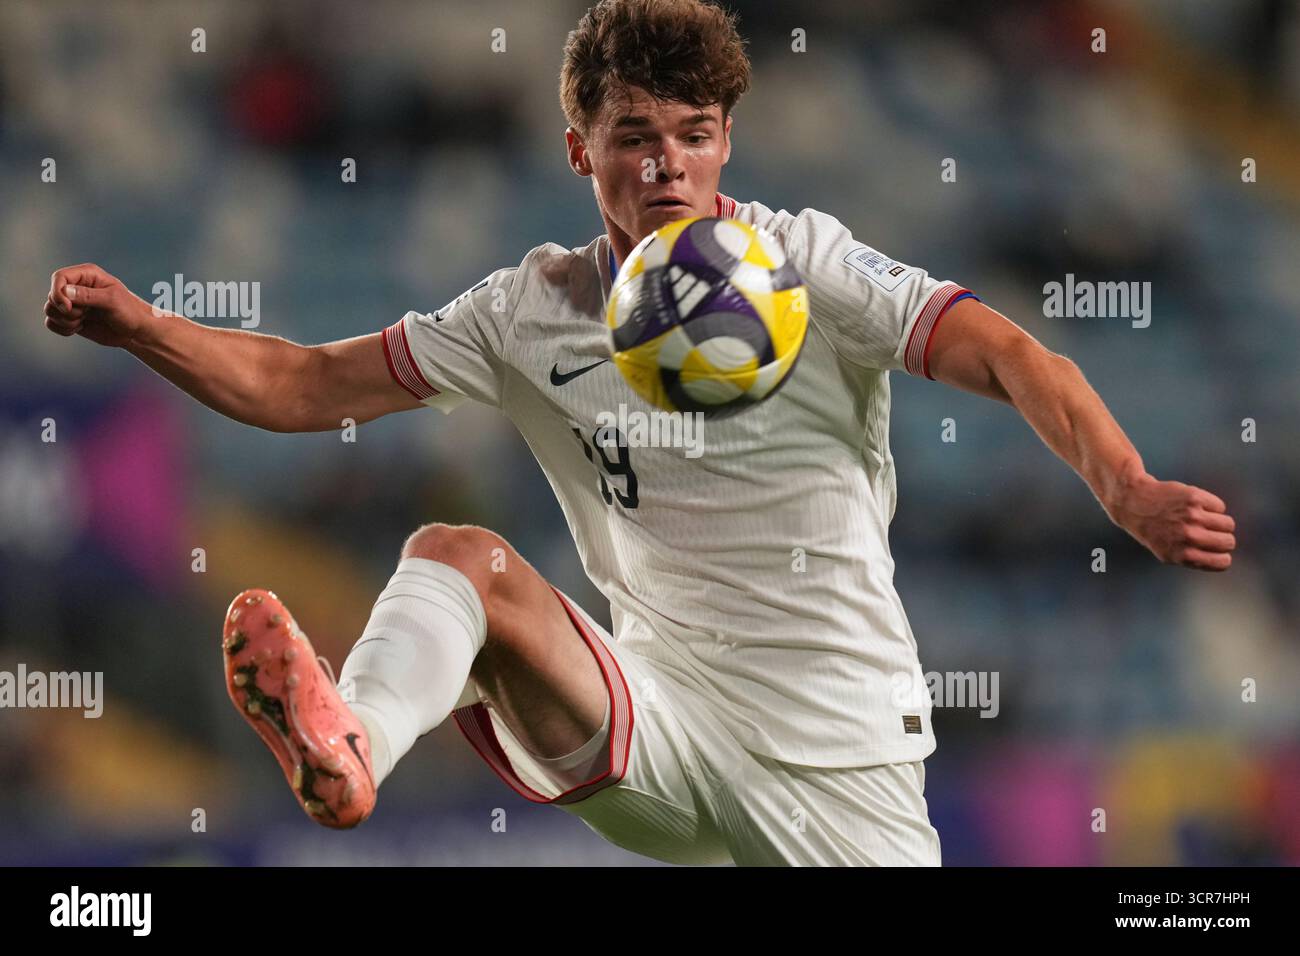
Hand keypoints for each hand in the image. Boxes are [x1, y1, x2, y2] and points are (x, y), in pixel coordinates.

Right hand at [44, 263, 155, 348]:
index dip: (57, 292)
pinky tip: (78, 329)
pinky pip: (52, 323)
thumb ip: (88, 295)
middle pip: (52, 295)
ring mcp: (73, 303)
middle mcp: (77, 287)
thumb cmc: (129, 312)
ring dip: (64, 320)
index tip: (67, 307)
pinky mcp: (71, 318)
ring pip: (50, 310)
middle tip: (84, 315)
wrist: (135, 332)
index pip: (59, 277)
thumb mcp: (112, 301)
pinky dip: (62, 328)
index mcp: (87, 275)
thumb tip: (64, 291)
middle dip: (65, 310)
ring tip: (82, 322)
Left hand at [1105, 471, 1235, 570]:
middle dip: (1222, 537)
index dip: (1222, 555)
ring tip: (1202, 518)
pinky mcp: (1194, 498)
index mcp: (1182, 555)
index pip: (1223, 562)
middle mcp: (1188, 537)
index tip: (1214, 549)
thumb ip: (1193, 559)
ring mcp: (1192, 517)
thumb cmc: (1153, 530)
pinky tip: (1194, 505)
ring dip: (1219, 521)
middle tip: (1208, 531)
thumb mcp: (1167, 553)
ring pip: (1228, 523)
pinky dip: (1211, 506)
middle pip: (1228, 542)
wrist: (1133, 502)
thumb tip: (1224, 559)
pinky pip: (1220, 506)